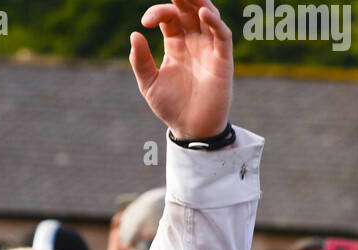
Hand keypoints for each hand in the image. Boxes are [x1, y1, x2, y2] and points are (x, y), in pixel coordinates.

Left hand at [130, 1, 232, 140]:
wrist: (191, 129)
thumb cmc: (171, 107)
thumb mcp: (149, 84)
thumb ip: (140, 61)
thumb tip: (134, 34)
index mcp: (176, 45)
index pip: (169, 17)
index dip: (158, 12)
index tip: (145, 22)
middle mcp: (194, 41)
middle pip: (190, 8)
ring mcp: (209, 48)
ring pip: (208, 14)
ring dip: (199, 1)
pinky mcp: (222, 58)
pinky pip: (222, 34)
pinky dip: (214, 21)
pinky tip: (203, 13)